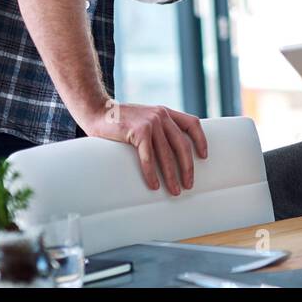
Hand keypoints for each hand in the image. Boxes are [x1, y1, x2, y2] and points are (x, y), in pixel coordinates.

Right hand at [84, 100, 207, 195]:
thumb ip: (157, 128)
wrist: (96, 111)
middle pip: (182, 144)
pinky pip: (148, 156)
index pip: (192, 123)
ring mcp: (150, 122)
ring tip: (175, 190)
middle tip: (189, 184)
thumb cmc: (120, 121)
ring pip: (167, 154)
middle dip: (187, 167)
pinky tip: (154, 185)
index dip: (200, 140)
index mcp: (165, 112)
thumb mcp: (144, 119)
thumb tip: (169, 151)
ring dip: (172, 175)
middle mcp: (161, 115)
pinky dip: (152, 173)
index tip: (204, 156)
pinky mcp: (138, 131)